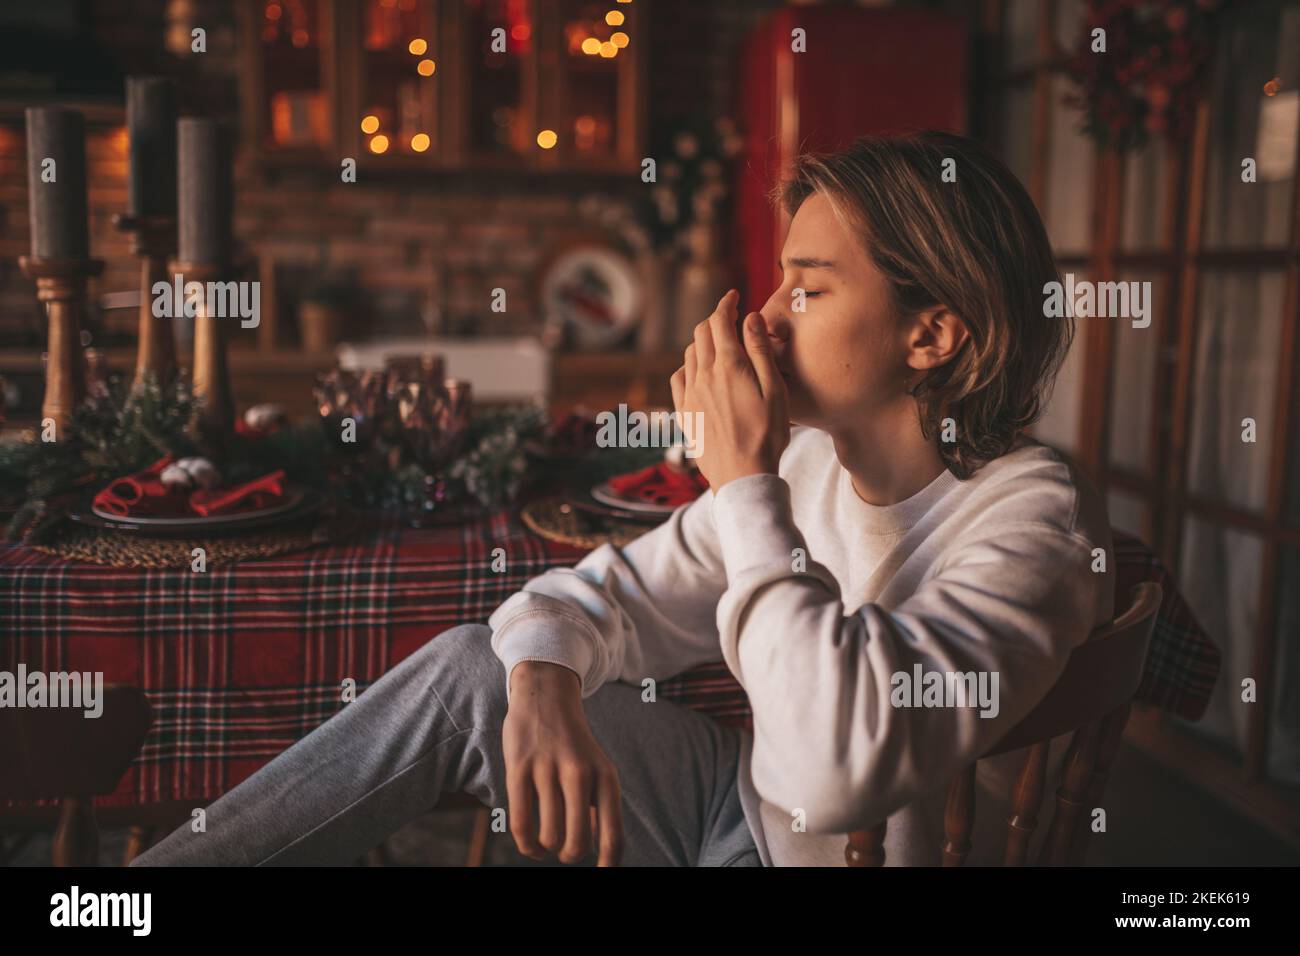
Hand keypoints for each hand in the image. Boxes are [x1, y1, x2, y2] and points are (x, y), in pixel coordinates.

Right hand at [502, 661, 624, 865]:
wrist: (546, 697)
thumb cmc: (574, 744)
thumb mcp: (598, 768)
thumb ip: (600, 805)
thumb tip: (598, 847)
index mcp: (606, 777)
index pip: (614, 836)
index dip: (609, 864)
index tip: (602, 874)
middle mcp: (580, 774)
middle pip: (577, 844)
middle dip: (570, 855)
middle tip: (565, 850)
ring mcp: (548, 770)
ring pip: (549, 837)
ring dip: (547, 848)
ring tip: (546, 843)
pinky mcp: (519, 768)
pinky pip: (522, 824)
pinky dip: (526, 845)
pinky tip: (531, 845)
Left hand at [670, 289, 790, 488]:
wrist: (743, 476)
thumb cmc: (767, 435)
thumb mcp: (775, 390)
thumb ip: (761, 351)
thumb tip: (751, 317)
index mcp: (729, 366)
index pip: (720, 321)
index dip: (725, 303)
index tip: (733, 295)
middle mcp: (704, 375)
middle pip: (701, 333)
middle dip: (714, 319)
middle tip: (729, 318)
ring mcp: (691, 394)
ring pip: (688, 354)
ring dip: (702, 342)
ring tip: (718, 344)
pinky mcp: (684, 413)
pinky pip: (677, 379)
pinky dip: (687, 366)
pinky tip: (697, 372)